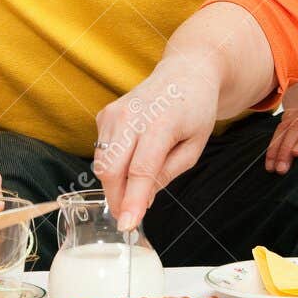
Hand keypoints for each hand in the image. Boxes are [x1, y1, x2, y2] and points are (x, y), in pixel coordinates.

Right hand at [93, 57, 219, 230]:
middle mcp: (132, 115)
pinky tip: (132, 157)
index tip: (127, 225)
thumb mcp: (195, 146)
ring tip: (137, 185)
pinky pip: (102, 151)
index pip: (141, 170)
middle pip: (111, 169)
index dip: (133, 201)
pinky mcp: (105, 114)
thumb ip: (167, 174)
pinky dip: (113, 164)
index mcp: (161, 123)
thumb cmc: (195, 110)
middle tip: (129, 216)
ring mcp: (114, 113)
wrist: (185, 72)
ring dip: (115, 183)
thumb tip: (142, 202)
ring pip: (102, 163)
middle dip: (117, 198)